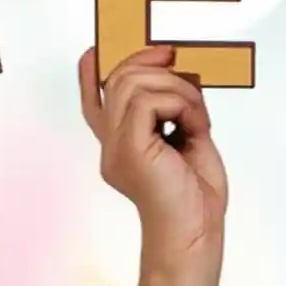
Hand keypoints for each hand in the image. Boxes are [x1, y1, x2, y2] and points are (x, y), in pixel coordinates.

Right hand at [78, 45, 225, 253]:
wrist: (195, 234)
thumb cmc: (196, 197)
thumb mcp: (187, 139)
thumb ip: (175, 109)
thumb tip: (177, 74)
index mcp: (121, 145)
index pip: (93, 103)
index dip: (89, 74)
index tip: (95, 51)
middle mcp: (111, 145)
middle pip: (116, 81)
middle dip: (151, 64)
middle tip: (180, 65)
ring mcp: (116, 147)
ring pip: (131, 84)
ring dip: (175, 86)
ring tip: (197, 111)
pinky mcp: (130, 149)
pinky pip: (148, 101)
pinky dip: (180, 103)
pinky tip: (195, 124)